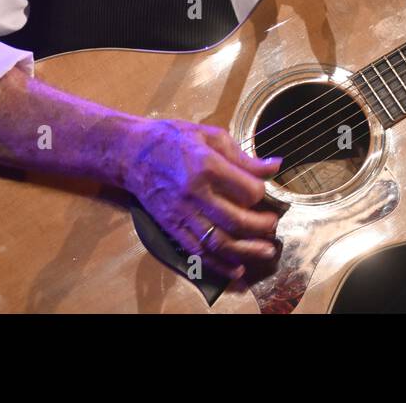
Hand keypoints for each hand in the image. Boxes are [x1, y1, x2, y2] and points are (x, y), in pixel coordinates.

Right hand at [122, 118, 282, 280]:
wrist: (131, 153)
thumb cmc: (173, 139)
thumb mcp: (210, 136)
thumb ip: (243, 156)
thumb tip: (274, 166)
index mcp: (207, 166)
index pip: (247, 190)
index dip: (262, 193)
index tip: (264, 191)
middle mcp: (195, 193)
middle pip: (236, 220)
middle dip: (261, 227)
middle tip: (273, 225)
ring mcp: (181, 213)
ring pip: (219, 242)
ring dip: (246, 251)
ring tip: (265, 251)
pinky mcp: (171, 227)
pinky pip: (197, 251)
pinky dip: (218, 264)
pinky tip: (236, 268)